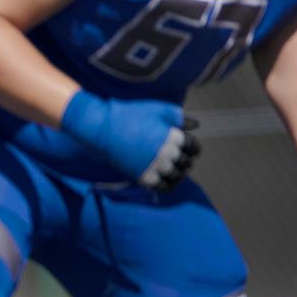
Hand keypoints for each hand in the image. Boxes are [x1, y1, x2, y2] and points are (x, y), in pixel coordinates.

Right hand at [60, 91, 199, 189]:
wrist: (101, 128)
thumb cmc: (128, 115)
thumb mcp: (155, 109)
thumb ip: (177, 116)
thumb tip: (195, 124)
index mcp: (172, 136)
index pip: (194, 147)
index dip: (194, 147)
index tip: (190, 148)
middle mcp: (166, 154)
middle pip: (186, 162)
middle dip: (186, 160)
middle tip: (183, 159)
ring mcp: (154, 166)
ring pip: (176, 176)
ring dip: (179, 173)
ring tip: (176, 169)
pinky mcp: (142, 176)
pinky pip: (163, 186)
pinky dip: (169, 184)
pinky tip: (167, 179)